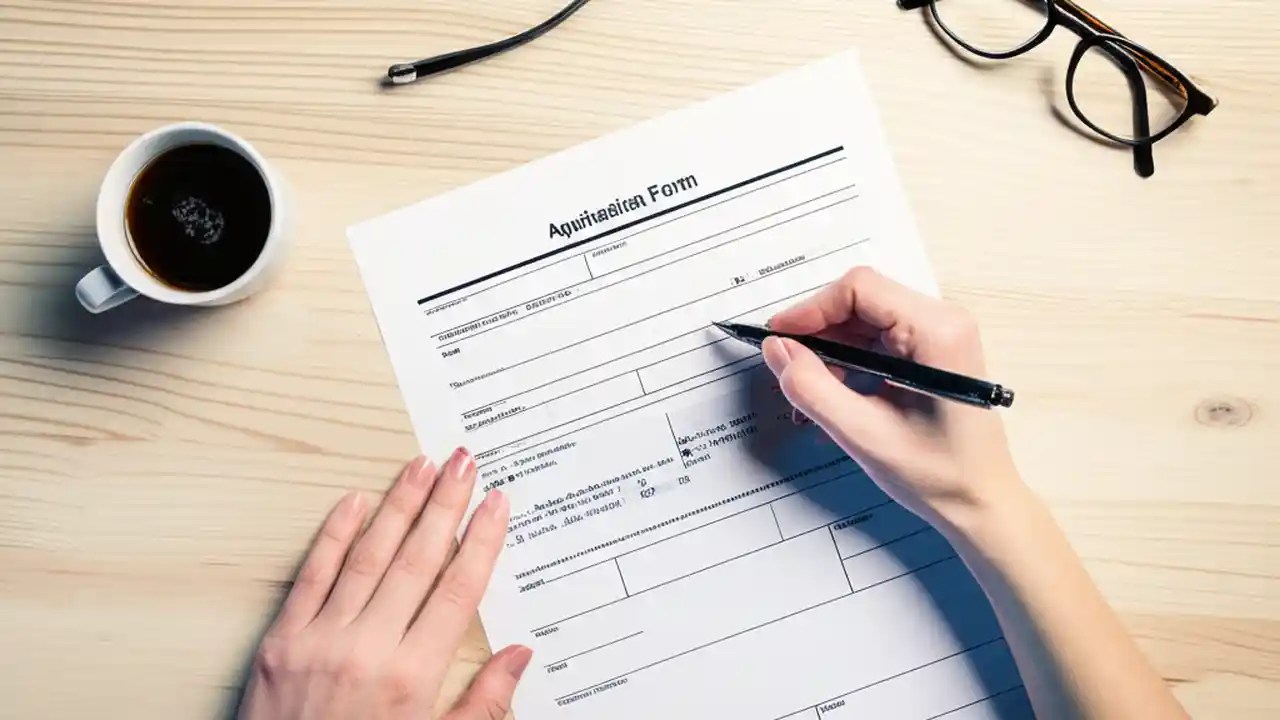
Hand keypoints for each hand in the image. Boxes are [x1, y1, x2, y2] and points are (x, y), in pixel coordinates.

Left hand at [239, 449, 529, 719]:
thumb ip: (481, 703)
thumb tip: (519, 655)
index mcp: (412, 678)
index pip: (458, 590)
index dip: (481, 541)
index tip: (496, 505)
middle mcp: (368, 650)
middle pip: (418, 560)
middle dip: (445, 505)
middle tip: (463, 463)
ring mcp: (321, 640)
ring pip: (369, 556)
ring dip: (398, 505)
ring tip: (420, 466)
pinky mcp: (280, 642)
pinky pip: (312, 575)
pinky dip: (334, 535)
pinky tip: (354, 502)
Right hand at [761, 267, 1020, 530]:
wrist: (982, 503)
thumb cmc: (939, 475)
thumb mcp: (864, 435)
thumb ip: (813, 388)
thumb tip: (777, 349)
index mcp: (937, 332)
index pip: (860, 289)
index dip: (811, 309)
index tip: (779, 339)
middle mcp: (944, 322)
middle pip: (860, 301)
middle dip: (818, 333)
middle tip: (789, 371)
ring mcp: (939, 335)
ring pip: (864, 320)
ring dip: (830, 350)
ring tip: (810, 394)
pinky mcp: (931, 353)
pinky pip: (877, 340)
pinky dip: (848, 361)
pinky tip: (834, 396)